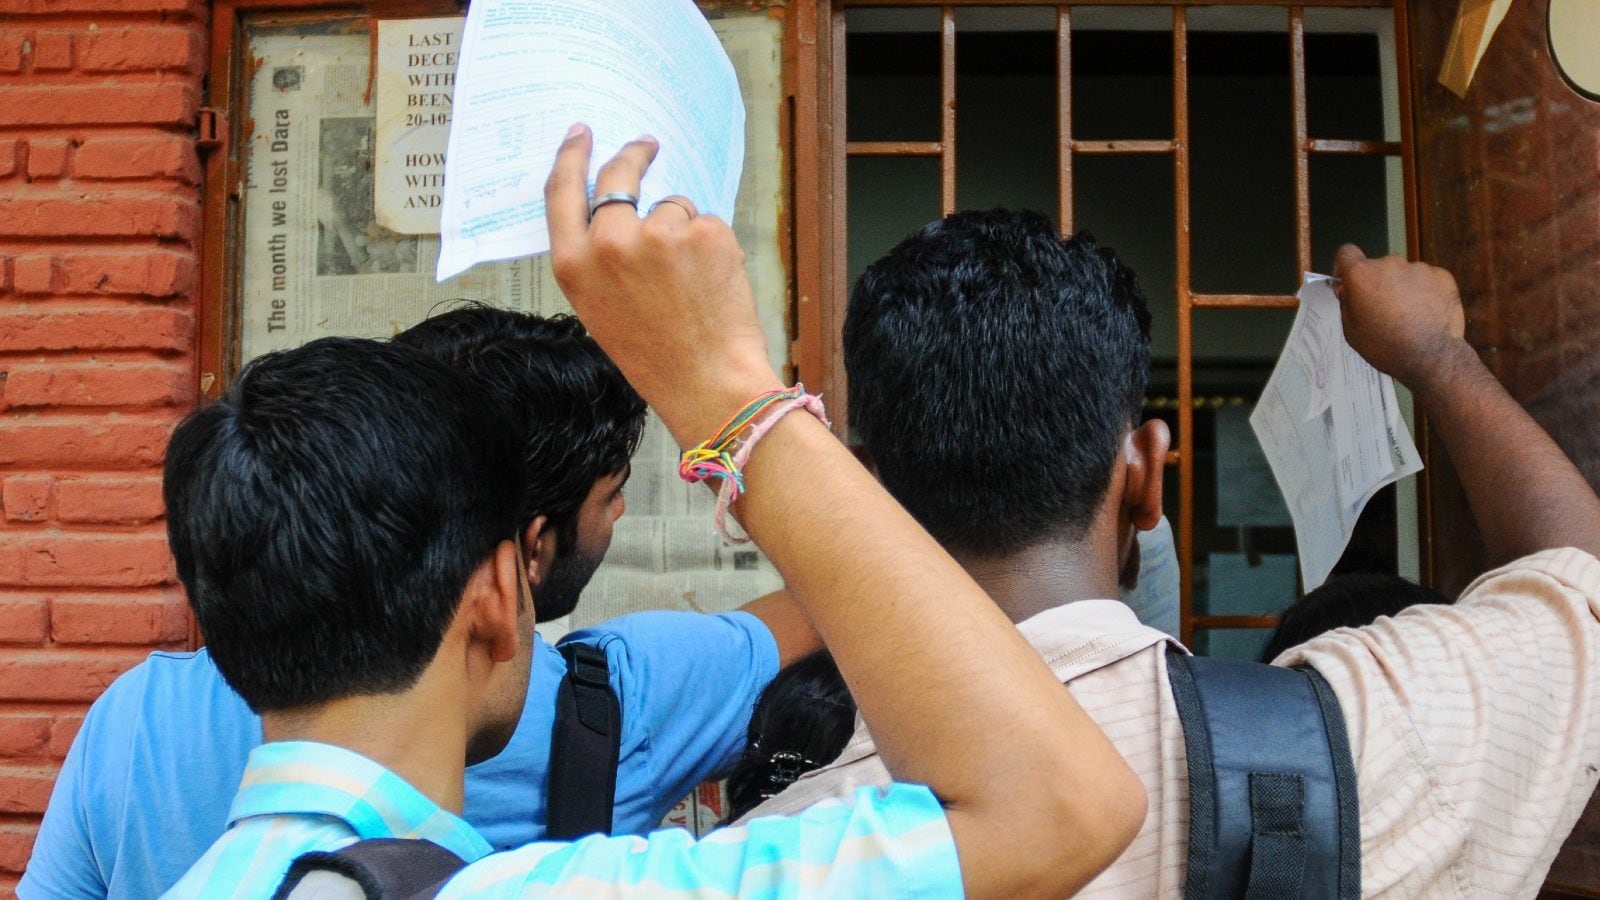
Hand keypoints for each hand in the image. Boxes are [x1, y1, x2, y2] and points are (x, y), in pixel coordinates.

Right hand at [544, 125, 782, 446]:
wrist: (707, 382)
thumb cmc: (655, 355)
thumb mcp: (600, 307)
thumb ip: (598, 257)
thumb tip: (619, 210)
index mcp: (575, 264)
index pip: (563, 191)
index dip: (571, 156)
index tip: (582, 133)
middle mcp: (610, 242)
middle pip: (618, 176)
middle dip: (634, 155)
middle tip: (647, 145)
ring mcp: (658, 233)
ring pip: (673, 206)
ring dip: (684, 230)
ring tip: (691, 282)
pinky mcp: (702, 231)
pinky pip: (706, 223)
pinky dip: (712, 245)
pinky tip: (713, 283)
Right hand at [1332, 244, 1467, 385]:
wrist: (1431, 355)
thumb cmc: (1385, 346)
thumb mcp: (1351, 331)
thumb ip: (1346, 303)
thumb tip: (1348, 288)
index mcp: (1362, 274)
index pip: (1346, 252)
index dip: (1345, 266)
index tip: (1349, 283)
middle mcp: (1389, 263)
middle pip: (1378, 267)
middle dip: (1377, 283)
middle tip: (1383, 310)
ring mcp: (1418, 268)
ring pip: (1404, 274)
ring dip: (1402, 287)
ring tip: (1410, 315)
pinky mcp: (1442, 275)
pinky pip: (1427, 279)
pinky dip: (1425, 291)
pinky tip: (1427, 312)